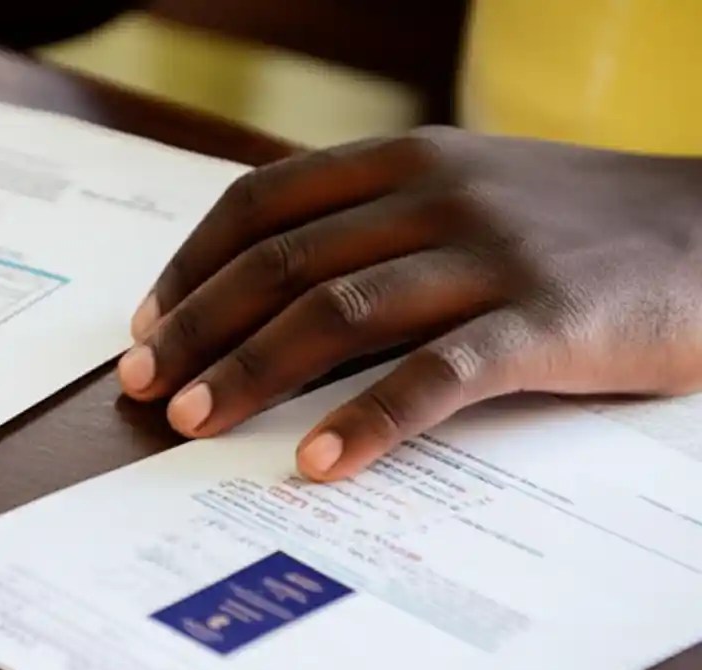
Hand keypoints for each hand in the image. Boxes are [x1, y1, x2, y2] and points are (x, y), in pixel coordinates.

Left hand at [117, 127, 701, 480]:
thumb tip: (264, 300)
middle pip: (280, 259)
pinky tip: (321, 460)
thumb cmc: (574, 225)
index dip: (190, 265)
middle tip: (145, 388)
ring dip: (254, 369)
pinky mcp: (545, 320)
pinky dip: (370, 418)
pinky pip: (437, 372)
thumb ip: (373, 228)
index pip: (261, 201)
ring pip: (340, 309)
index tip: (145, 326)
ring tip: (196, 423)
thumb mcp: (466, 196)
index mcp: (404, 159)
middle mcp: (434, 194)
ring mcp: (489, 254)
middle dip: (198, 327)